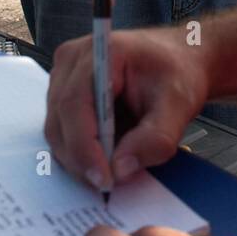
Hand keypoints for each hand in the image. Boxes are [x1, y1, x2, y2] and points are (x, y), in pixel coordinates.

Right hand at [45, 26, 210, 191]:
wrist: (179, 60)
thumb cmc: (178, 73)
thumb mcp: (179, 105)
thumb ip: (154, 138)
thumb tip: (120, 169)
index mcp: (101, 51)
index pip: (75, 104)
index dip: (84, 147)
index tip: (104, 179)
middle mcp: (73, 60)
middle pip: (60, 121)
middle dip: (83, 160)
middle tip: (111, 184)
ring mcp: (64, 76)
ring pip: (57, 130)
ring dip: (81, 157)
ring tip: (114, 167)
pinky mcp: (64, 92)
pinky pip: (62, 131)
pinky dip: (81, 150)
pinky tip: (106, 154)